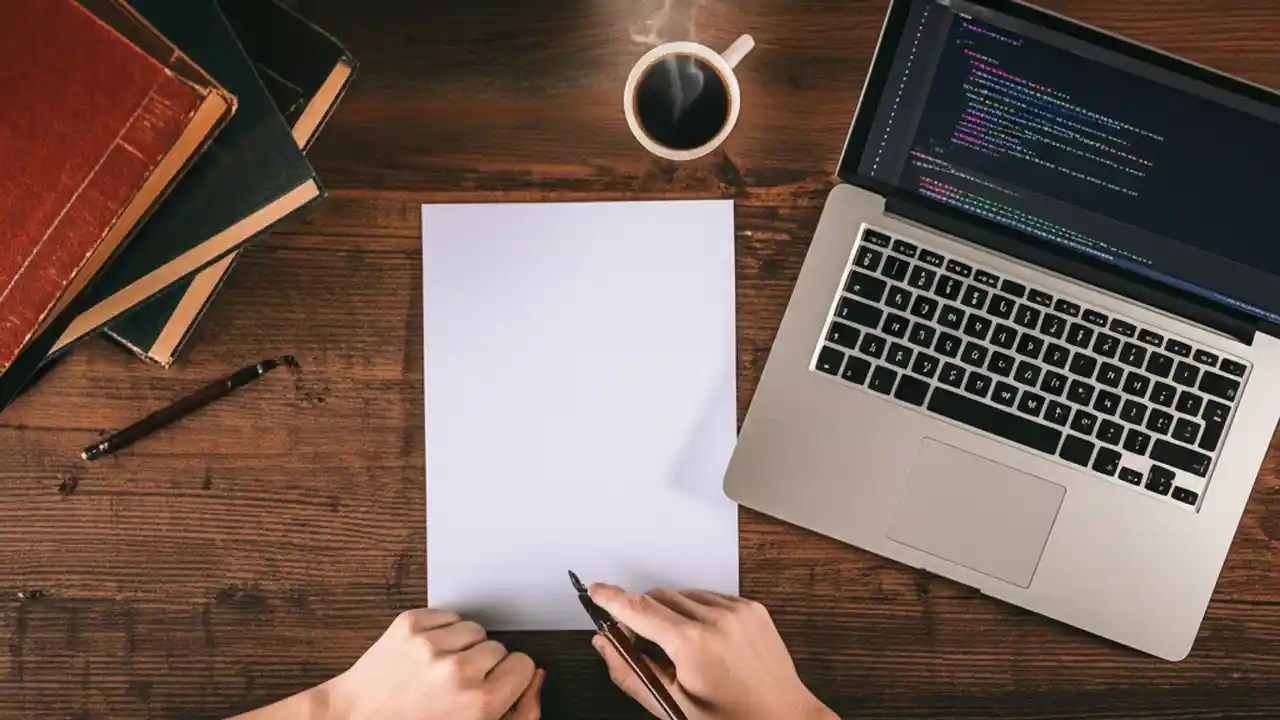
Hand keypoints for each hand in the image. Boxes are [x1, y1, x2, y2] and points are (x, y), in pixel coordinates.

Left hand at [321, 608, 542, 719]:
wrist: (356, 718)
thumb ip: (519, 713)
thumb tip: (535, 676)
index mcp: (479, 704)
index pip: (523, 665)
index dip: (509, 677)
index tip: (491, 685)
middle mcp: (457, 672)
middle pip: (499, 647)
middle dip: (483, 664)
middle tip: (456, 684)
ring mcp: (432, 645)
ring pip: (475, 629)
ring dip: (463, 645)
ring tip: (440, 668)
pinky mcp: (411, 625)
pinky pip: (449, 616)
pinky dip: (441, 632)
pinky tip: (427, 654)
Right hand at [589, 584, 835, 719]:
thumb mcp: (672, 705)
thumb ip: (630, 673)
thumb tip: (604, 644)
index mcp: (693, 644)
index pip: (639, 610)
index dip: (612, 599)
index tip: (596, 592)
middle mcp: (717, 620)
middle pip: (659, 597)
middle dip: (643, 614)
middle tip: (640, 642)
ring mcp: (738, 611)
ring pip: (684, 595)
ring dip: (672, 613)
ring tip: (680, 649)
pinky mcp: (752, 609)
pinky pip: (711, 598)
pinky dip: (699, 613)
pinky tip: (704, 641)